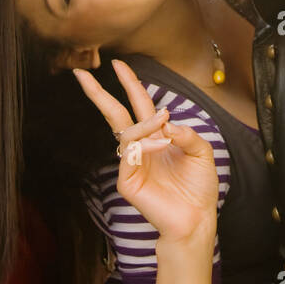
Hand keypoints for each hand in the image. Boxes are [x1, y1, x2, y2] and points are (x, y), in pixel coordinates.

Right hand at [73, 59, 218, 245]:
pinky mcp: (127, 180)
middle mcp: (141, 147)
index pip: (138, 105)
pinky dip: (148, 144)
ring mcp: (131, 163)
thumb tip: (166, 121)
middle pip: (115, 114)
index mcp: (157, 136)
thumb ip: (187, 133)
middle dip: (99, 94)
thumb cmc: (199, 187)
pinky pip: (132, 153)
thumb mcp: (202, 152)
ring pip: (126, 131)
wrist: (197, 218)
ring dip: (146, 123)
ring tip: (163, 124)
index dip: (129, 84)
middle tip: (82, 74)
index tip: (118, 65)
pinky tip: (163, 146)